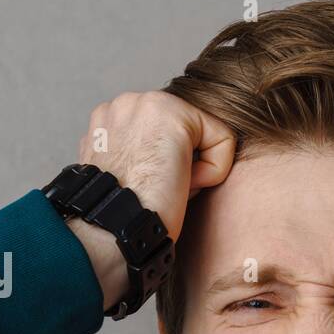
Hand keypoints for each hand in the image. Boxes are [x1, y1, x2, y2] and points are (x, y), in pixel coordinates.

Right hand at [70, 91, 235, 310]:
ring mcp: (145, 103)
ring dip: (196, 167)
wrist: (113, 230)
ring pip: (206, 134)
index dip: (171, 169)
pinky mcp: (172, 114)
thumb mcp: (127, 174)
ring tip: (168, 188)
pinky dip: (215, 170)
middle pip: (189, 133)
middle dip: (185, 165)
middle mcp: (125, 104)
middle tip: (161, 191)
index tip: (151, 189)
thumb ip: (138, 153)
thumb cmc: (124, 217)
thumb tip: (162, 158)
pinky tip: (184, 185)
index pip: (170, 136)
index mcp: (111, 120)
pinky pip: (222, 138)